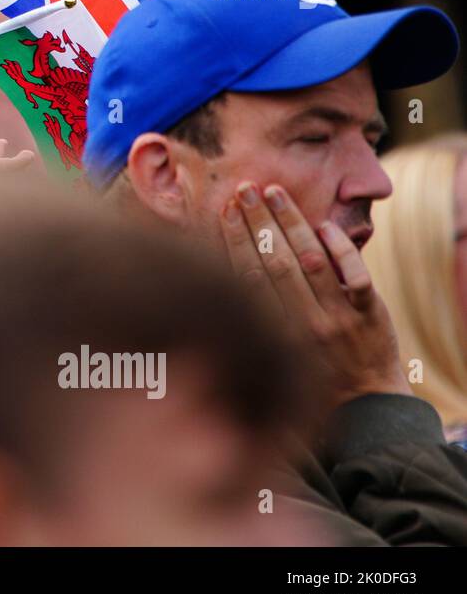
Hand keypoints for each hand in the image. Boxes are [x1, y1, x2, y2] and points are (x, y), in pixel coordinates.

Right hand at [219, 181, 410, 410]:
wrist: (364, 405)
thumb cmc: (309, 379)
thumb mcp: (272, 352)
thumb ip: (255, 313)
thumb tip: (223, 272)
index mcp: (274, 331)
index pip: (248, 276)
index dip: (235, 240)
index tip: (226, 210)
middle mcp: (303, 324)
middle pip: (275, 262)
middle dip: (258, 222)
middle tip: (245, 188)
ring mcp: (338, 318)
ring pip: (312, 262)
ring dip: (291, 223)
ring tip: (275, 193)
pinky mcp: (369, 314)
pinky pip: (356, 276)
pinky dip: (341, 249)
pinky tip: (324, 225)